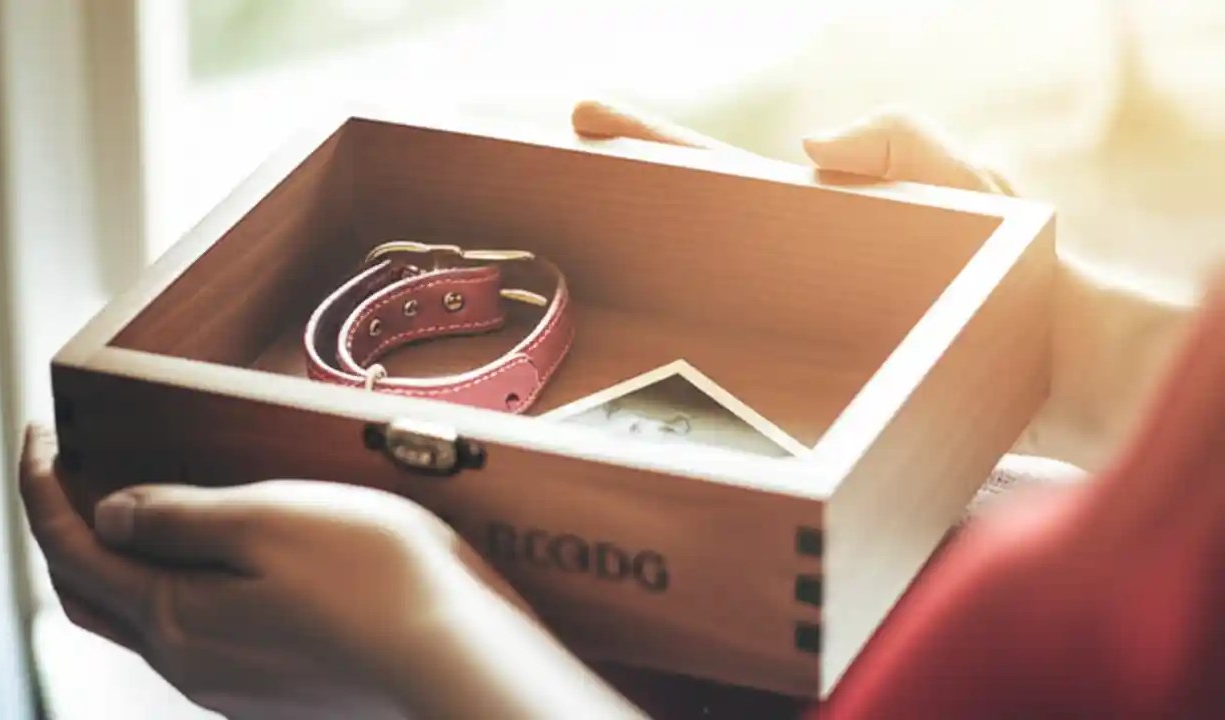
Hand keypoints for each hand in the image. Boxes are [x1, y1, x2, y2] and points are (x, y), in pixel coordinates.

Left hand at [20, 424, 641, 719]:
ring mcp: (235, 681)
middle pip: (94, 593)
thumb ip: (178, 517)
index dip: (42, 488)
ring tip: (145, 502)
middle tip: (73, 473)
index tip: (39, 435)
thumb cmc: (374, 579)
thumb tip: (112, 516)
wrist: (455, 658)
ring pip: (148, 615)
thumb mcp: (266, 518)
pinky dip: (179, 586)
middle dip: (68, 531)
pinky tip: (217, 557)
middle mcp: (191, 663)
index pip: (71, 548)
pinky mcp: (278, 686)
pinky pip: (201, 631)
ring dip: (127, 560)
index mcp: (175, 616)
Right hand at [571, 99, 1192, 471]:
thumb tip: (803, 148)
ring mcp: (783, 328)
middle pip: (676, 238)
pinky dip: (669, 378)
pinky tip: (629, 388)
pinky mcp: (796, 386)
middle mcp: (780, 272)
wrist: (1049, 359)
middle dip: (611, 213)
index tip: (583, 117)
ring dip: (625, 300)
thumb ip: (896, 138)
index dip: (647, 144)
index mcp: (805, 215)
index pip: (709, 174)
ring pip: (684, 310)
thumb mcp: (963, 178)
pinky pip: (719, 375)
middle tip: (540, 199)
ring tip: (556, 292)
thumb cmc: (1014, 264)